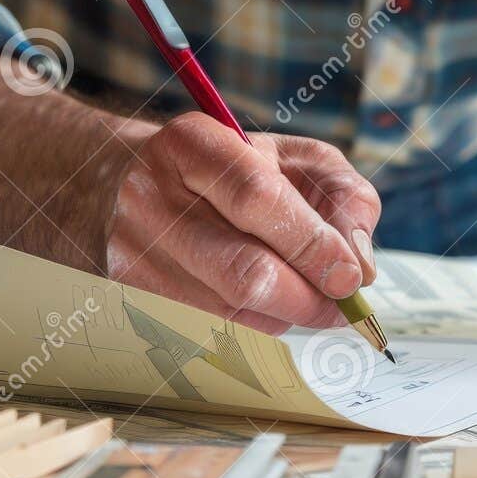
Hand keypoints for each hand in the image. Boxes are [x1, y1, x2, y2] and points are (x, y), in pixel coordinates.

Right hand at [106, 113, 380, 334]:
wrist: (115, 186)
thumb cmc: (226, 172)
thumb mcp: (292, 158)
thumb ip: (343, 196)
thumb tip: (361, 265)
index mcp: (192, 144)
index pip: (257, 198)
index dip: (314, 244)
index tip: (352, 275)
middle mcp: (150, 199)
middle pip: (246, 272)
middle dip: (310, 297)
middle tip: (343, 304)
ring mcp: (132, 255)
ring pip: (235, 313)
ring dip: (288, 314)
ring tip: (303, 292)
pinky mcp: (128, 300)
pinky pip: (215, 332)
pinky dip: (257, 324)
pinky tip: (263, 302)